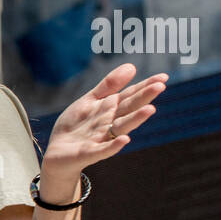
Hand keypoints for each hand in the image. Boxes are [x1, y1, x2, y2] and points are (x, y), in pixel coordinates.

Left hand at [42, 64, 167, 179]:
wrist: (57, 152)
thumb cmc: (76, 125)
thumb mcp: (90, 100)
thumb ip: (109, 86)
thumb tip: (132, 66)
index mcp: (110, 109)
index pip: (131, 96)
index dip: (145, 86)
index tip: (163, 77)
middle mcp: (110, 123)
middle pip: (129, 109)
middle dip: (143, 98)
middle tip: (160, 87)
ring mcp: (101, 139)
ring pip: (121, 127)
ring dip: (135, 119)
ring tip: (150, 109)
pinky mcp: (88, 153)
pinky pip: (102, 150)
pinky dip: (113, 145)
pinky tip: (124, 139)